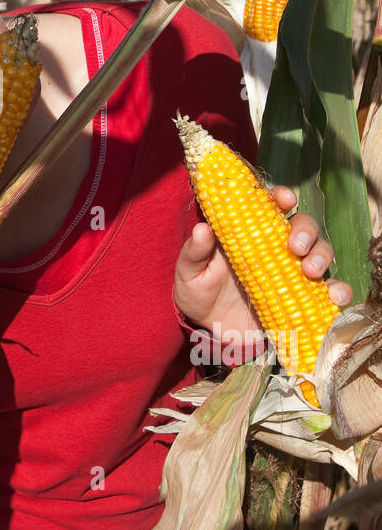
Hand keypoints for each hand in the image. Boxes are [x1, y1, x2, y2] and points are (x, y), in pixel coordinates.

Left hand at [174, 186, 352, 336]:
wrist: (210, 332)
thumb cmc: (198, 294)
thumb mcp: (189, 273)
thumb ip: (195, 252)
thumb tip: (202, 229)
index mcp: (248, 233)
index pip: (270, 206)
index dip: (281, 197)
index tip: (284, 199)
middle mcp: (275, 248)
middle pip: (302, 227)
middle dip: (305, 231)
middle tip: (295, 246)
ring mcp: (292, 272)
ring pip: (320, 251)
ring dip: (322, 256)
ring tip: (310, 271)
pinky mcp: (303, 297)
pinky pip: (330, 289)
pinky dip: (339, 290)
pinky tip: (336, 296)